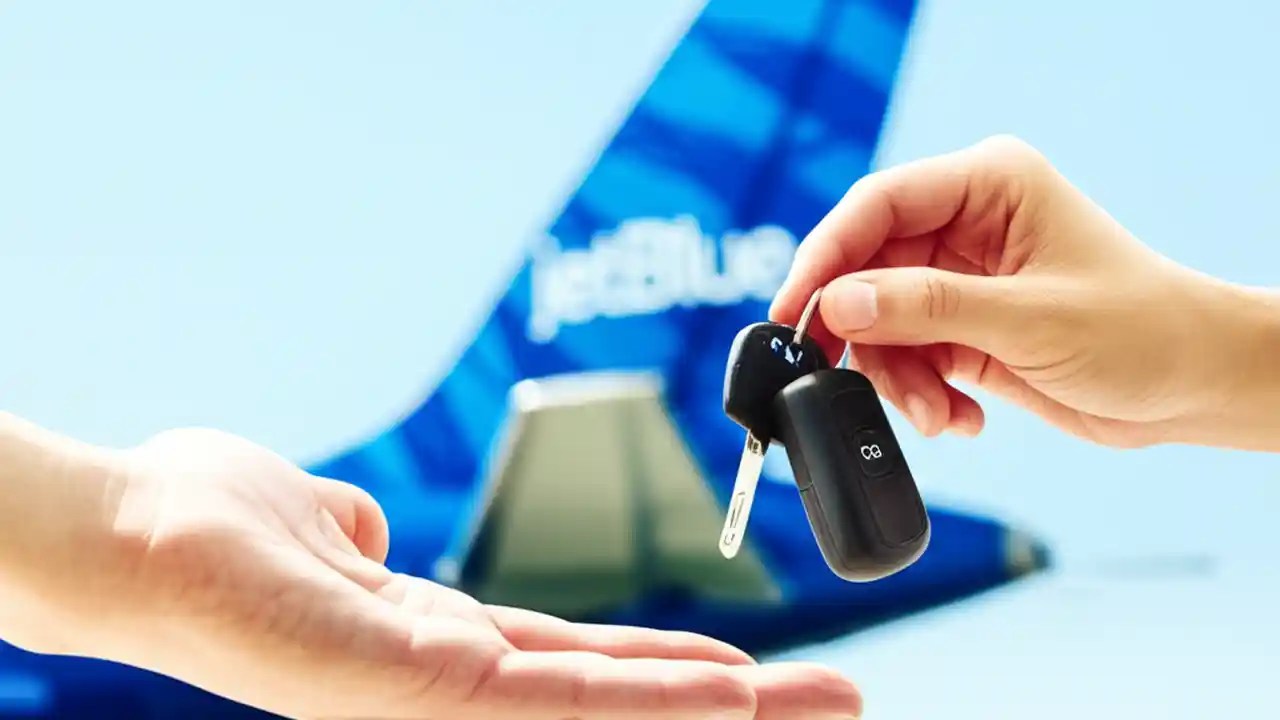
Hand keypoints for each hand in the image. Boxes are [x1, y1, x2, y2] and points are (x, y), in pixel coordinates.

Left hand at [60, 428, 862, 719]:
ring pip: (600, 709)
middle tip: (840, 701)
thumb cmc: (213, 525)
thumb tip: (370, 535)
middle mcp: (451, 681)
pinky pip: (545, 699)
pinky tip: (720, 698)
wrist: (130, 534)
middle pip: (614, 696)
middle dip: (732, 704)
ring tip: (811, 706)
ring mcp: (432, 694)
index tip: (752, 669)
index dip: (669, 671)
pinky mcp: (408, 688)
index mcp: (440, 641)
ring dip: (713, 710)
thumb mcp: (321, 526)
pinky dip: (643, 703)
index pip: (581, 665)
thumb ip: (360, 537)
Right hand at [771, 135, 1279, 451]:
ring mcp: (959, 278)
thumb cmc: (1140, 331)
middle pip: (866, 269)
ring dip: (898, 378)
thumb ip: (926, 308)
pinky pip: (905, 356)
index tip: (796, 310)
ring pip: (879, 322)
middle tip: (843, 380)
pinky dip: (920, 394)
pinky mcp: (961, 326)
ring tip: (938, 416)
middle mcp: (964, 224)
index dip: (827, 256)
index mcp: (987, 185)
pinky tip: (959, 417)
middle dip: (863, 335)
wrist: (1192, 387)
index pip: (878, 205)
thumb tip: (837, 304)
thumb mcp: (1028, 318)